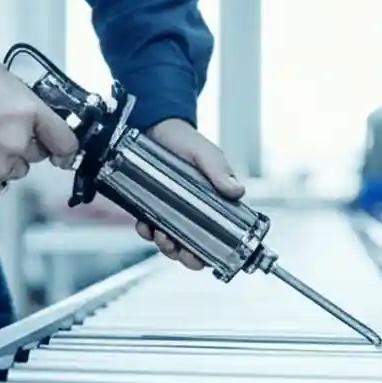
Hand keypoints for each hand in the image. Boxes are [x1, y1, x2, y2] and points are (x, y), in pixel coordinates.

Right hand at [0, 62, 78, 196]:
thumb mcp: (3, 77)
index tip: (65, 153)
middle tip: (4, 131)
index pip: (66, 142)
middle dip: (27, 145)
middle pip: (39, 155)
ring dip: (8, 160)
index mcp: (29, 113)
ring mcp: (0, 164)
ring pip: (18, 170)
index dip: (67, 149)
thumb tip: (42, 110)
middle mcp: (18, 142)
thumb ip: (27, 97)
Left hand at [134, 118, 244, 270]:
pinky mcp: (149, 206)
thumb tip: (237, 191)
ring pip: (169, 242)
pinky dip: (145, 231)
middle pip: (191, 247)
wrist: (153, 126)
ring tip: (159, 234)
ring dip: (164, 245)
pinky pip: (148, 227)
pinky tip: (144, 225)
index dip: (208, 253)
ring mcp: (169, 211)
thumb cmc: (184, 140)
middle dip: (183, 255)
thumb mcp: (205, 154)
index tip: (200, 256)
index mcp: (212, 203)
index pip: (215, 237)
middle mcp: (191, 212)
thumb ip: (219, 171)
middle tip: (175, 246)